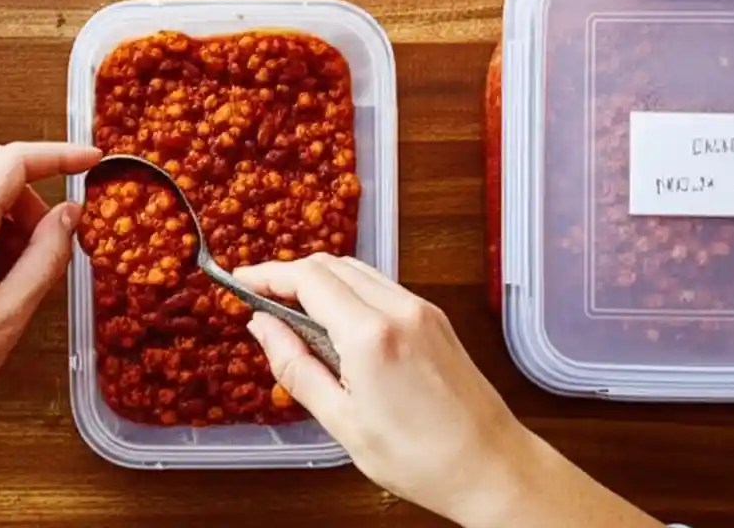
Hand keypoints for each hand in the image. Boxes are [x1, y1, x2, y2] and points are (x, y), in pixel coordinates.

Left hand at [0, 142, 100, 432]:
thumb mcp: (9, 314)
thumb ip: (46, 257)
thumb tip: (70, 216)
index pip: (13, 161)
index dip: (59, 156)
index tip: (93, 161)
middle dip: (38, 198)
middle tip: (60, 243)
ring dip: (16, 221)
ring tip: (27, 275)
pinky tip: (0, 280)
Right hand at [235, 255, 659, 527]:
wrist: (493, 468)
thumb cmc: (421, 459)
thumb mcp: (342, 421)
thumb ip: (296, 367)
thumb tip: (262, 328)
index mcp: (370, 335)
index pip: (306, 278)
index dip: (267, 274)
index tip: (239, 282)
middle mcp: (398, 310)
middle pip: (330, 265)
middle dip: (289, 274)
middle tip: (259, 299)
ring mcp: (421, 310)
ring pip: (356, 270)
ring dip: (318, 279)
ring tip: (292, 312)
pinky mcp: (435, 318)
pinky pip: (380, 286)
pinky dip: (348, 289)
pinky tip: (334, 321)